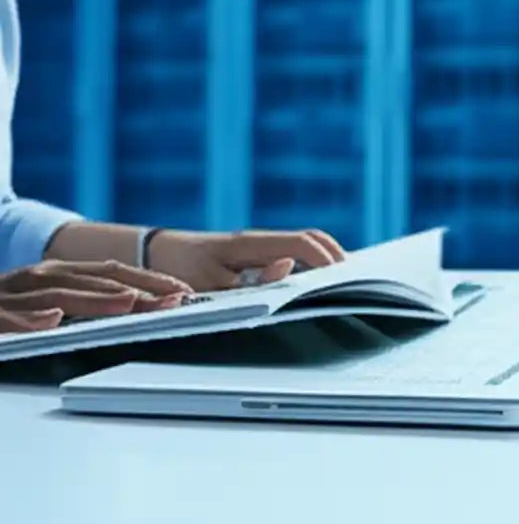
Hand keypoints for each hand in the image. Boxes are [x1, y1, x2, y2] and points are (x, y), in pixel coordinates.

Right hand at [0, 260, 193, 332]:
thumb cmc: (3, 308)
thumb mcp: (46, 302)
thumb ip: (83, 303)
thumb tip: (135, 306)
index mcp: (55, 274)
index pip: (110, 273)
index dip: (148, 280)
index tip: (185, 291)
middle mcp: (36, 277)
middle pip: (93, 279)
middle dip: (136, 288)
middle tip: (173, 299)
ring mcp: (9, 293)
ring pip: (57, 293)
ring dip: (95, 298)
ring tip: (129, 303)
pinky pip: (7, 315)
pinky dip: (29, 318)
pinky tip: (51, 321)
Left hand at [147, 229, 345, 291]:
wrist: (157, 254)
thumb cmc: (180, 272)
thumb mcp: (211, 284)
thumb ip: (250, 282)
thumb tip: (288, 268)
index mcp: (252, 243)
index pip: (304, 244)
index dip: (328, 260)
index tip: (343, 280)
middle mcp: (260, 239)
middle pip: (313, 239)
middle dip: (337, 258)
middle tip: (355, 283)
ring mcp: (261, 243)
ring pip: (307, 244)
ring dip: (328, 259)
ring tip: (344, 283)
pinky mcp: (258, 252)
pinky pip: (295, 251)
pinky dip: (314, 262)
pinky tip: (320, 281)